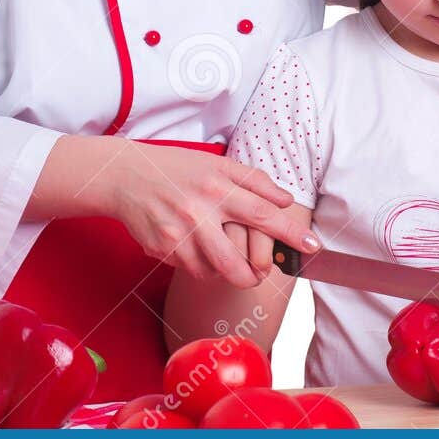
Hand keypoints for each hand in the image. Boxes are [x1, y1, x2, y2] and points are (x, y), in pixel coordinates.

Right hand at [102, 141, 319, 286]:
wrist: (126, 175)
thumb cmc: (177, 168)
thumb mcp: (217, 163)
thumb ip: (254, 181)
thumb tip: (286, 200)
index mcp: (218, 187)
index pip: (263, 214)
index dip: (290, 234)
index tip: (312, 247)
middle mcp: (199, 212)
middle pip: (236, 262)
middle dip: (254, 275)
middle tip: (261, 273)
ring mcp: (178, 234)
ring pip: (214, 272)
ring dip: (226, 271)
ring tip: (225, 254)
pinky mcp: (162, 249)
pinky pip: (193, 270)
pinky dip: (203, 266)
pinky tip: (199, 249)